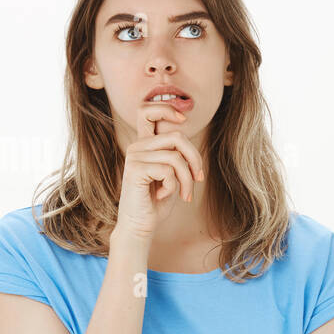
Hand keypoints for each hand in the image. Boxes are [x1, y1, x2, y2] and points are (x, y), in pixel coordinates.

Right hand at [114, 101, 206, 240]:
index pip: (147, 111)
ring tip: (184, 193)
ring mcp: (134, 156)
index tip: (183, 120)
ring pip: (176, 157)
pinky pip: (168, 170)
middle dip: (195, 159)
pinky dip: (174, 186)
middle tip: (199, 178)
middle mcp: (137, 146)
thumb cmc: (157, 201)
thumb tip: (188, 140)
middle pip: (177, 137)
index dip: (166, 108)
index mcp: (145, 144)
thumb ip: (177, 155)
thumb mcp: (172, 174)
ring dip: (187, 179)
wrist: (140, 224)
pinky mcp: (135, 169)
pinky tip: (163, 195)